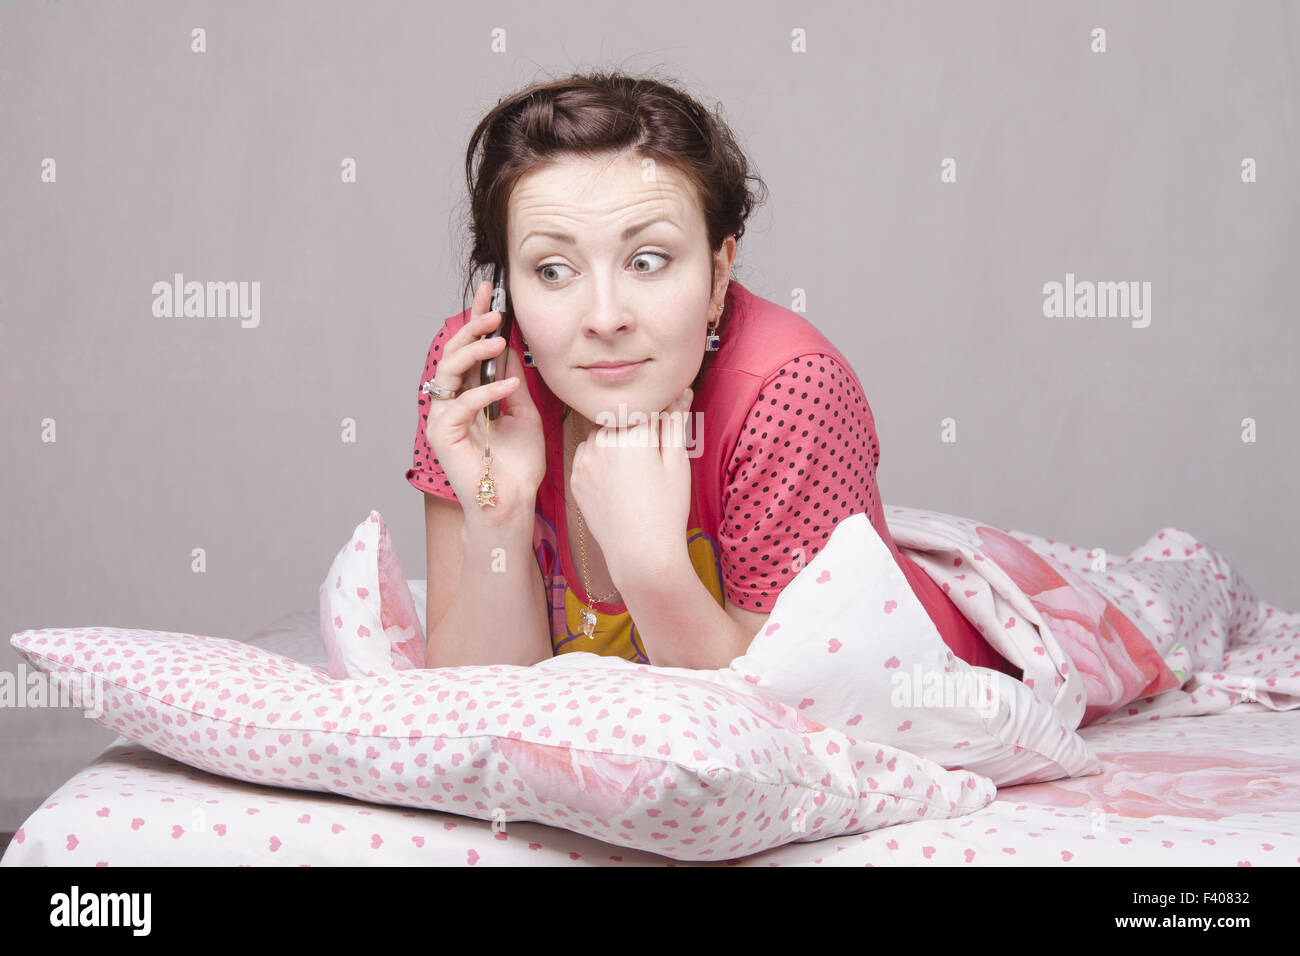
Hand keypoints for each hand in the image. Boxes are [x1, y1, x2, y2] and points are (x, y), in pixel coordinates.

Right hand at [423, 280, 546, 526]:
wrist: (513, 502)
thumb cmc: (518, 464)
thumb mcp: (526, 413)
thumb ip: (515, 382)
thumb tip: (511, 348)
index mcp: (469, 393)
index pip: (469, 349)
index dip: (477, 319)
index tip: (490, 291)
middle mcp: (451, 401)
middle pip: (453, 352)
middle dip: (472, 327)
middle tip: (495, 312)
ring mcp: (443, 417)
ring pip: (449, 370)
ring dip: (474, 351)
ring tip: (499, 340)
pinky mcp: (442, 434)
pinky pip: (462, 403)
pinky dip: (487, 391)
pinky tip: (511, 385)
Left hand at [569, 385, 694, 581]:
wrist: (640, 553)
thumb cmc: (666, 509)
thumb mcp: (677, 462)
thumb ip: (676, 422)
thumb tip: (682, 388)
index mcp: (632, 432)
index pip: (647, 405)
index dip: (661, 415)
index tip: (667, 430)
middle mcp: (602, 439)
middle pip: (622, 417)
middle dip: (637, 426)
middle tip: (651, 457)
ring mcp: (584, 458)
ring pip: (602, 432)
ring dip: (616, 438)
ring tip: (634, 470)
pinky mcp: (574, 476)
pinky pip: (588, 453)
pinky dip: (600, 457)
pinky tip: (617, 479)